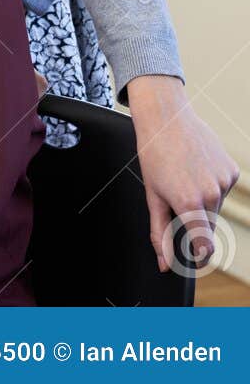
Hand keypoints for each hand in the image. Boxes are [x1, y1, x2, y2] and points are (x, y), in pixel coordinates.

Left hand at [126, 74, 239, 272]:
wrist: (166, 120)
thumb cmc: (153, 156)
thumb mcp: (151, 196)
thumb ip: (159, 233)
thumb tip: (163, 264)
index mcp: (188, 204)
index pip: (204, 245)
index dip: (198, 254)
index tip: (193, 257)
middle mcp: (211, 195)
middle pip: (208, 226)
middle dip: (194, 222)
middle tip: (177, 200)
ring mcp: (224, 182)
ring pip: (216, 207)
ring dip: (203, 202)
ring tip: (183, 178)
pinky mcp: (232, 171)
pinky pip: (223, 188)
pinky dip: (212, 185)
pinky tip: (197, 169)